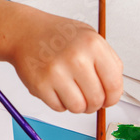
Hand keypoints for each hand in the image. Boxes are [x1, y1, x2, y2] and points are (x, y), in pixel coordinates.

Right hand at [7, 8, 122, 112]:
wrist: (24, 31)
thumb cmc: (57, 35)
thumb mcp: (89, 36)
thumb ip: (107, 60)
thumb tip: (115, 90)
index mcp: (93, 44)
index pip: (114, 84)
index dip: (113, 97)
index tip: (109, 99)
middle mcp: (76, 57)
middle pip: (96, 99)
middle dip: (94, 103)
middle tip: (88, 97)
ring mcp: (56, 72)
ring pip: (78, 107)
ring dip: (77, 105)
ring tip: (71, 92)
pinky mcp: (39, 84)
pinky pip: (59, 108)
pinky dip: (60, 103)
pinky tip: (56, 88)